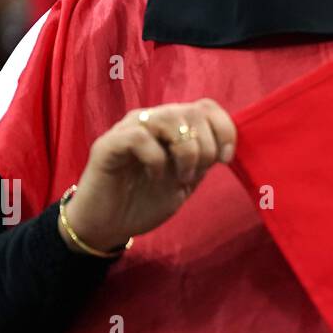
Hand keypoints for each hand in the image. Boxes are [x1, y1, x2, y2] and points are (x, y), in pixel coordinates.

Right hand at [59, 99, 236, 253]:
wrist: (108, 226)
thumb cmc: (146, 201)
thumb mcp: (186, 181)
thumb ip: (203, 160)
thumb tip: (225, 146)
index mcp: (172, 126)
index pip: (205, 107)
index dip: (223, 129)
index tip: (225, 159)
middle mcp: (152, 120)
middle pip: (191, 111)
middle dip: (205, 145)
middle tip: (194, 175)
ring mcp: (129, 129)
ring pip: (168, 118)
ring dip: (184, 151)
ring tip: (180, 176)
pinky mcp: (108, 144)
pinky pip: (139, 137)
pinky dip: (156, 158)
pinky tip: (155, 176)